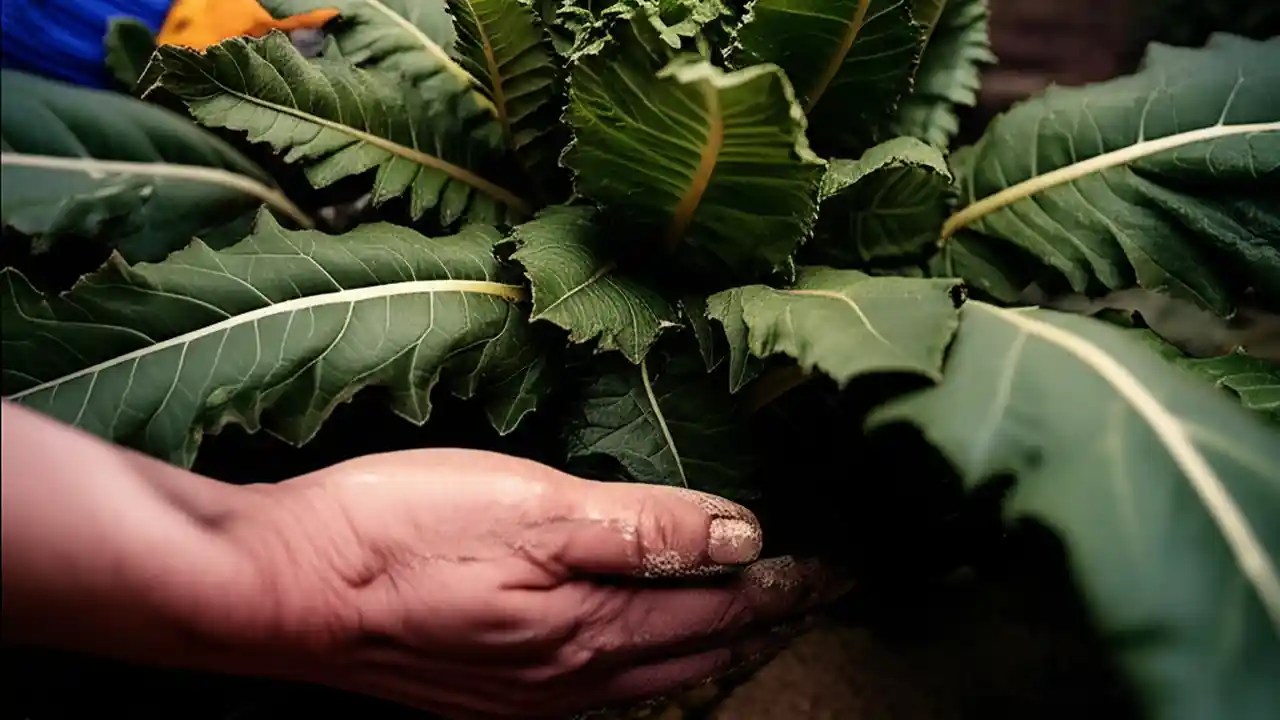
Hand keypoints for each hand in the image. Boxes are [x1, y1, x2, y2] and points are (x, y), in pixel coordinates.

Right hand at [227, 449, 841, 718]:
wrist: (284, 589)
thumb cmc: (401, 534)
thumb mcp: (535, 506)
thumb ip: (645, 528)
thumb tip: (741, 535)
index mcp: (592, 625)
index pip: (717, 608)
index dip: (779, 587)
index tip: (830, 571)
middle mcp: (569, 676)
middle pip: (690, 654)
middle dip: (753, 625)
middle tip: (801, 598)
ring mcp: (523, 693)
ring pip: (644, 676)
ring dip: (699, 648)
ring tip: (734, 624)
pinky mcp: (482, 691)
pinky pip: (591, 687)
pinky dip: (636, 664)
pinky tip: (627, 653)